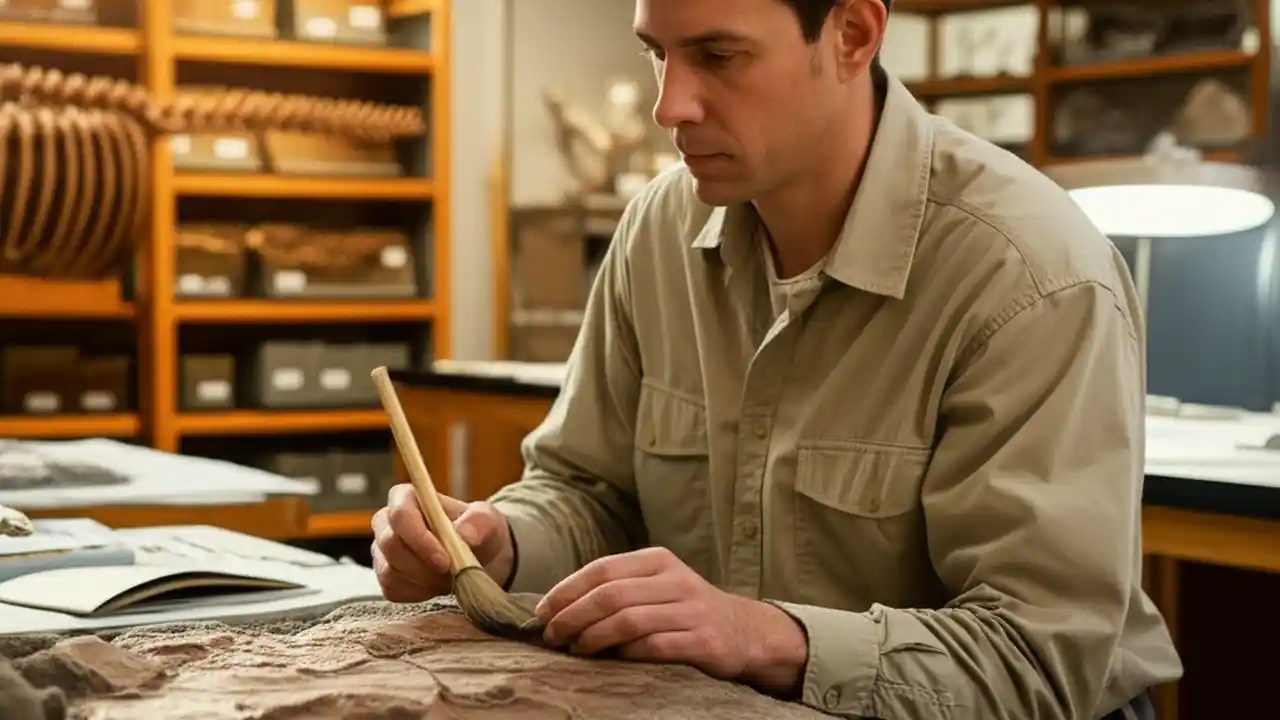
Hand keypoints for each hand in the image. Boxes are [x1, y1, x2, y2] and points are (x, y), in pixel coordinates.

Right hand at [370, 483, 514, 602]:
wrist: (480, 558)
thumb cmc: (479, 531)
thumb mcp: (488, 521)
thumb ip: (479, 522)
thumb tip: (462, 534)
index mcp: (407, 498)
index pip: (400, 514)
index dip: (419, 538)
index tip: (445, 559)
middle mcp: (387, 522)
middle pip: (389, 544)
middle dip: (422, 565)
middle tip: (451, 571)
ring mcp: (383, 551)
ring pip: (389, 571)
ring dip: (424, 581)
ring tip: (448, 576)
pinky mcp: (386, 576)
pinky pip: (392, 590)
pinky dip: (418, 593)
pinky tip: (436, 585)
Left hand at [534, 547, 808, 695]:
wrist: (745, 631)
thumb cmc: (685, 610)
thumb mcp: (656, 586)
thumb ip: (617, 589)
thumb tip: (558, 608)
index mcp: (657, 560)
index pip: (601, 569)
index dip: (566, 590)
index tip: (542, 612)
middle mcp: (674, 579)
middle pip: (610, 594)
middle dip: (572, 616)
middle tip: (552, 635)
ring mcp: (691, 609)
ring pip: (628, 620)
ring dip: (593, 637)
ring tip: (575, 649)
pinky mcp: (702, 640)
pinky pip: (654, 646)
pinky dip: (626, 654)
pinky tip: (610, 661)